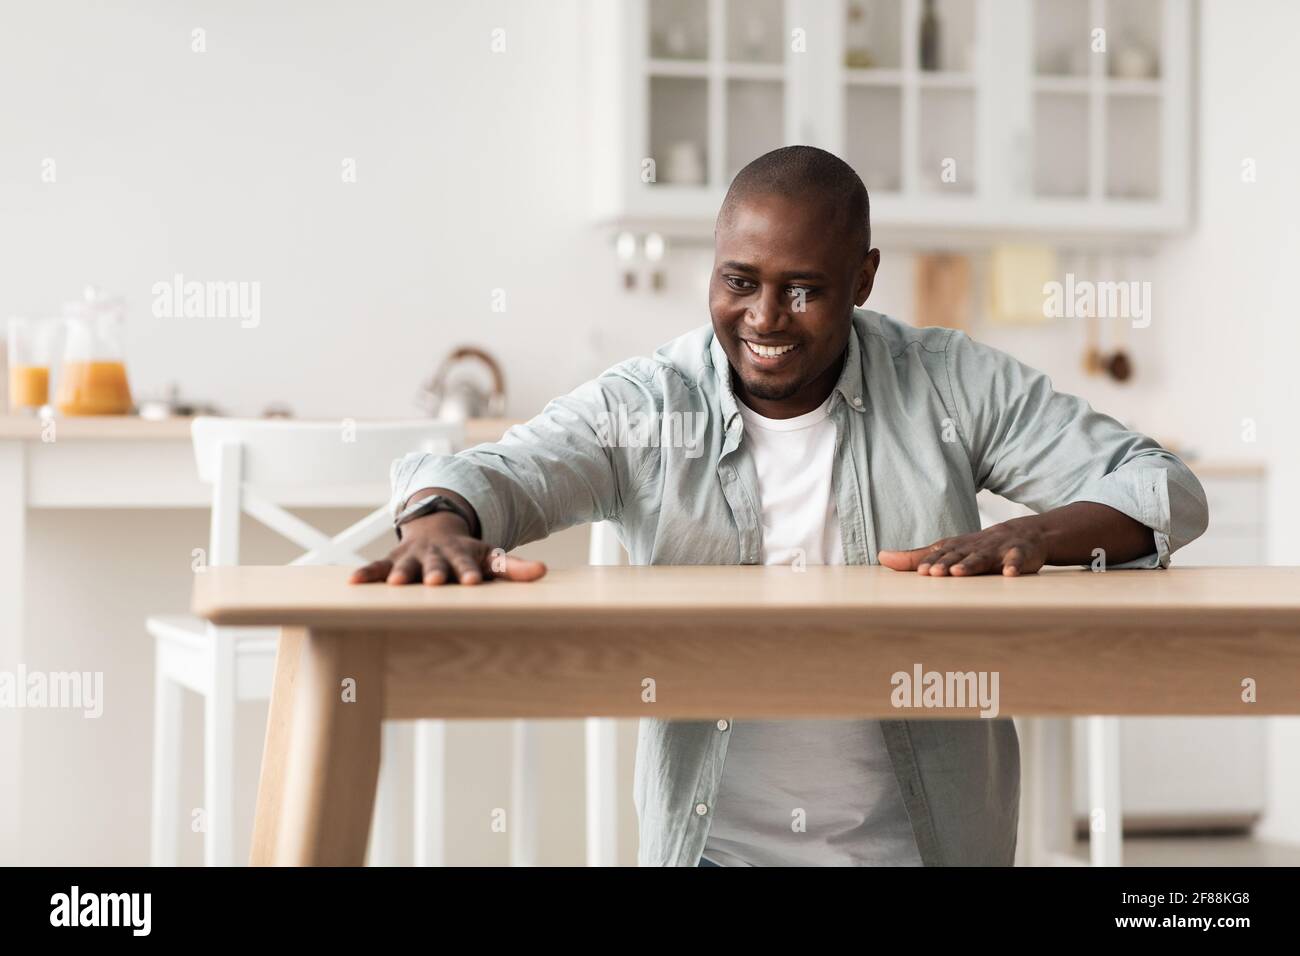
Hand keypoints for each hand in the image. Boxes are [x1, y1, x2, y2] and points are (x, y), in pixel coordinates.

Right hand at [349, 511, 546, 585]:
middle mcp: (436, 555)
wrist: (436, 529)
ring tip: (397, 584)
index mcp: (461, 555)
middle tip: (435, 581)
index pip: (469, 565)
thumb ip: (513, 567)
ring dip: (402, 574)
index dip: (471, 572)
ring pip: (407, 566)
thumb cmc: (466, 552)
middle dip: (436, 572)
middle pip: (437, 565)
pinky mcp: (393, 562)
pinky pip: (377, 568)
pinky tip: (352, 582)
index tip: (473, 582)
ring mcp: (413, 557)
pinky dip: (366, 574)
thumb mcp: (490, 556)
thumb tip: (543, 571)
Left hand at [878, 521, 1047, 576]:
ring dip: (970, 564)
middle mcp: (973, 547)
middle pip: (957, 555)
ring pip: (982, 557)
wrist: (1023, 533)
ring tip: (958, 572)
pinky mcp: (1019, 555)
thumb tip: (881, 558)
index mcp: (956, 547)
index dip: (929, 562)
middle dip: (945, 563)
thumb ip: (916, 557)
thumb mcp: (947, 550)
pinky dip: (1013, 565)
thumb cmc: (976, 546)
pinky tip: (1009, 573)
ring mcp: (996, 550)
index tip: (918, 571)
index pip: (939, 555)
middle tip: (932, 573)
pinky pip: (1016, 560)